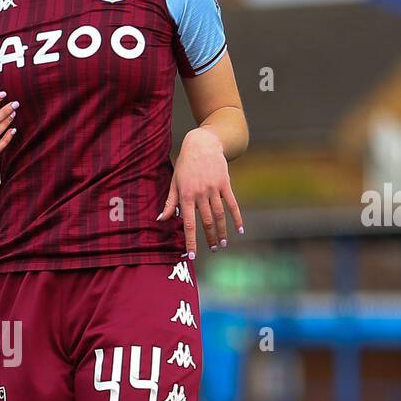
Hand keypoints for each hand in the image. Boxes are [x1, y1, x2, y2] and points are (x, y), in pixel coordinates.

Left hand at [157, 129, 243, 257]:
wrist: (202, 144)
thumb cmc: (185, 165)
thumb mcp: (174, 182)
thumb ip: (169, 203)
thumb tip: (160, 220)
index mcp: (186, 196)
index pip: (188, 224)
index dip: (191, 241)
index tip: (192, 256)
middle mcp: (200, 194)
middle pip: (206, 222)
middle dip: (209, 238)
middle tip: (213, 250)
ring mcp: (214, 189)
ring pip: (219, 215)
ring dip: (222, 232)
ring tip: (223, 244)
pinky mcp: (225, 184)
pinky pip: (232, 204)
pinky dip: (236, 218)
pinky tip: (239, 230)